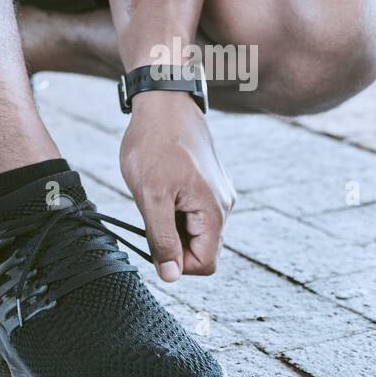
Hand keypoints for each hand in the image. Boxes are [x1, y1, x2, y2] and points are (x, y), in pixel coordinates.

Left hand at [120, 90, 235, 280]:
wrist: (164, 100)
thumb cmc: (155, 143)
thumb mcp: (151, 196)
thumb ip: (162, 239)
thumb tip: (171, 275)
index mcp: (214, 211)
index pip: (205, 264)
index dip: (177, 264)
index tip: (153, 242)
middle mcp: (224, 205)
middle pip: (203, 250)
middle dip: (174, 242)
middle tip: (151, 215)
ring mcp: (219, 194)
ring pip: (197, 232)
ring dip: (173, 225)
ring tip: (156, 197)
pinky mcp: (210, 185)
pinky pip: (196, 214)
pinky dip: (176, 211)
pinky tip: (163, 187)